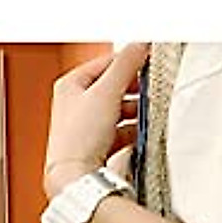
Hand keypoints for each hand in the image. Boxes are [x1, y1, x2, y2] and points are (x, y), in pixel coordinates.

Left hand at [43, 42, 149, 200]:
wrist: (75, 179)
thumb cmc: (79, 138)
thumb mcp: (106, 92)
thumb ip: (126, 64)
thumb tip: (141, 43)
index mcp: (70, 85)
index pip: (106, 63)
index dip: (129, 62)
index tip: (150, 62)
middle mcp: (74, 105)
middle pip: (113, 89)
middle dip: (134, 91)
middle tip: (151, 90)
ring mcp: (84, 128)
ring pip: (117, 113)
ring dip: (135, 114)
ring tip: (150, 115)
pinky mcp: (94, 149)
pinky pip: (119, 134)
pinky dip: (131, 133)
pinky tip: (142, 136)